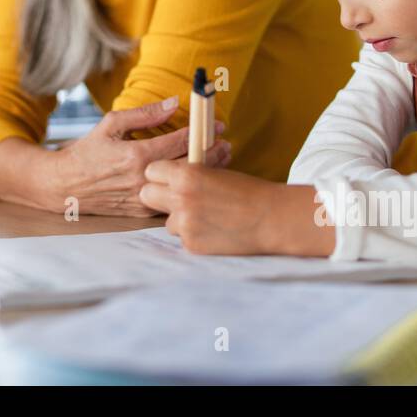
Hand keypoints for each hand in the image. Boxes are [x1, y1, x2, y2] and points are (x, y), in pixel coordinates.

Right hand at [51, 97, 229, 216]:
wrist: (64, 186)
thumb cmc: (87, 152)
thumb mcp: (111, 124)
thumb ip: (144, 114)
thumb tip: (172, 103)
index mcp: (136, 155)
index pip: (180, 142)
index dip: (203, 131)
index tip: (219, 124)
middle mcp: (142, 179)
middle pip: (189, 166)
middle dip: (212, 154)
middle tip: (226, 143)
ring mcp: (143, 199)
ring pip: (183, 185)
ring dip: (204, 172)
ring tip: (219, 159)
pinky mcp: (142, 212)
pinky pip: (172, 200)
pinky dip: (186, 188)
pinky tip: (197, 178)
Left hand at [139, 161, 322, 254]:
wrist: (270, 218)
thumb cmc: (247, 191)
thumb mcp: (214, 172)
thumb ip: (188, 175)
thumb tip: (169, 176)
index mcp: (185, 175)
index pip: (151, 171)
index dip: (160, 175)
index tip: (168, 178)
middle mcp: (179, 199)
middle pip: (146, 195)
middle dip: (158, 195)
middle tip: (175, 197)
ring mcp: (184, 224)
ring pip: (166, 220)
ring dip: (179, 219)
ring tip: (206, 216)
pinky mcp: (191, 245)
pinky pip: (182, 238)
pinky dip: (194, 235)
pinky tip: (214, 230)